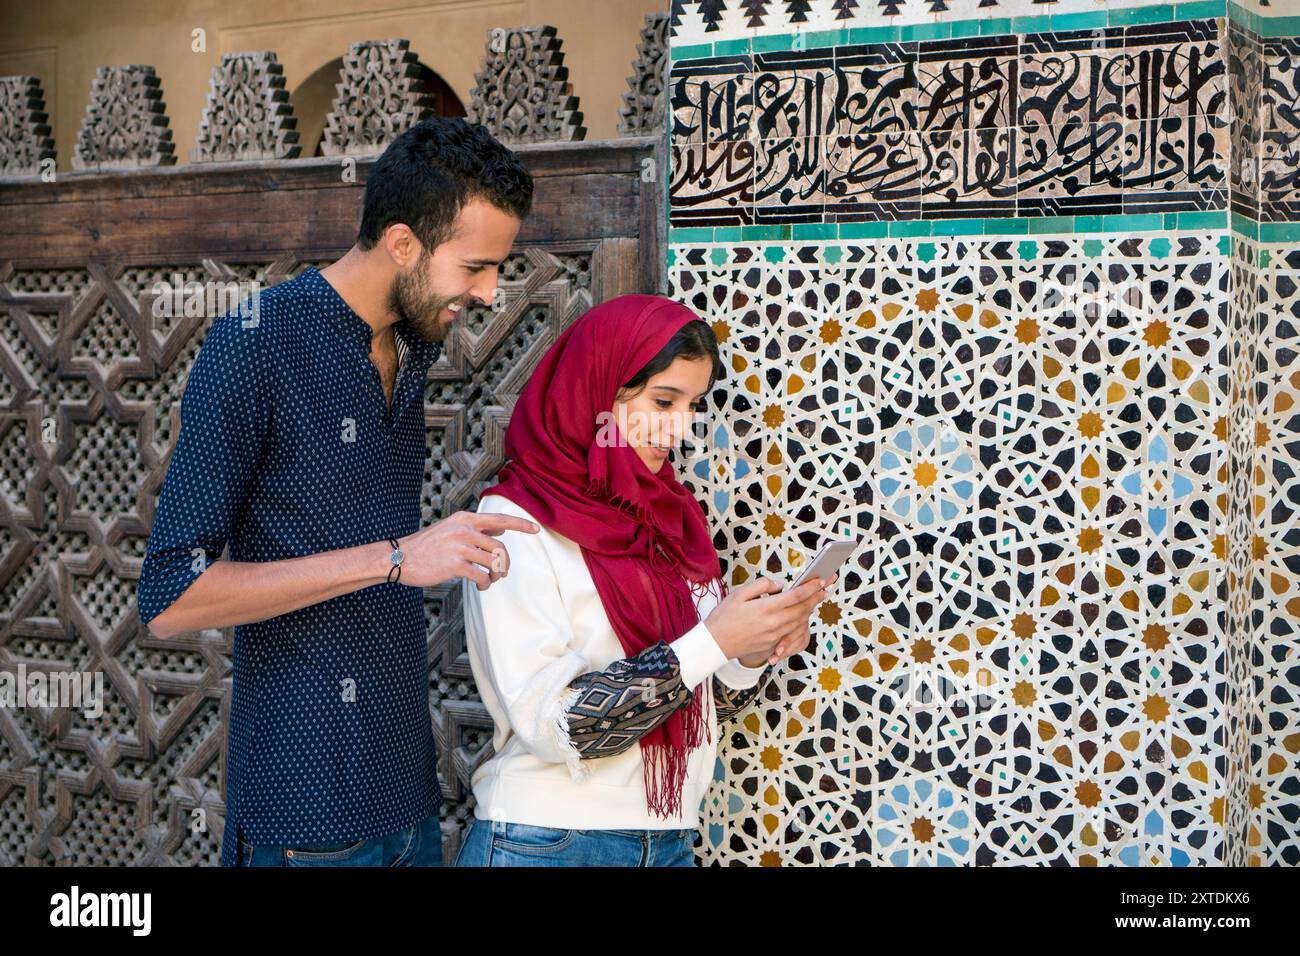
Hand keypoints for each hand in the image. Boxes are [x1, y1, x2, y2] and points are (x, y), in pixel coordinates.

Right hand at [395, 511, 538, 588]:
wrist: (400, 557)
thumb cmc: (427, 545)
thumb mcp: (451, 529)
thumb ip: (476, 529)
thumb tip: (501, 529)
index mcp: (465, 519)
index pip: (500, 519)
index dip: (521, 524)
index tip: (536, 529)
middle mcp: (464, 530)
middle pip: (500, 548)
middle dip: (505, 563)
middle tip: (501, 573)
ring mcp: (460, 547)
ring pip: (494, 562)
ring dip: (497, 575)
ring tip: (490, 580)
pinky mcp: (455, 565)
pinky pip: (482, 576)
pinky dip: (486, 583)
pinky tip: (481, 585)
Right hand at [705, 576, 828, 662]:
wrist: (715, 644)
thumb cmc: (724, 617)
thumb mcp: (739, 594)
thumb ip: (762, 585)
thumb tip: (779, 586)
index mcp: (766, 608)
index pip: (796, 596)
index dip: (811, 587)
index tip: (821, 580)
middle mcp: (774, 623)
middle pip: (803, 609)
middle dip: (816, 597)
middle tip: (827, 587)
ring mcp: (774, 636)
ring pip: (800, 621)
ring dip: (811, 609)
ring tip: (817, 599)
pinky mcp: (772, 644)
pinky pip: (792, 632)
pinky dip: (800, 622)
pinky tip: (802, 615)